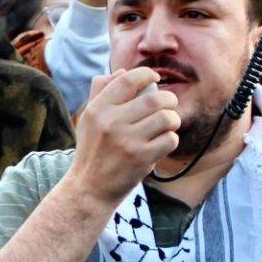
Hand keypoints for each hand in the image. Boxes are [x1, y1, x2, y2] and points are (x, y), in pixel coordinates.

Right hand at [64, 68, 179, 208]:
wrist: (89, 189)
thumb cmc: (92, 150)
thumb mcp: (88, 118)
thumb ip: (100, 92)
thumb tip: (122, 72)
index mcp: (98, 109)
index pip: (128, 79)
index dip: (147, 73)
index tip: (155, 78)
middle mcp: (111, 123)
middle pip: (154, 98)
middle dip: (169, 99)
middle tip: (169, 105)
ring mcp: (127, 141)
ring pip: (166, 118)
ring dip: (173, 119)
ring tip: (168, 124)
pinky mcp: (141, 159)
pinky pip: (169, 139)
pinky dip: (171, 139)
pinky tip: (162, 143)